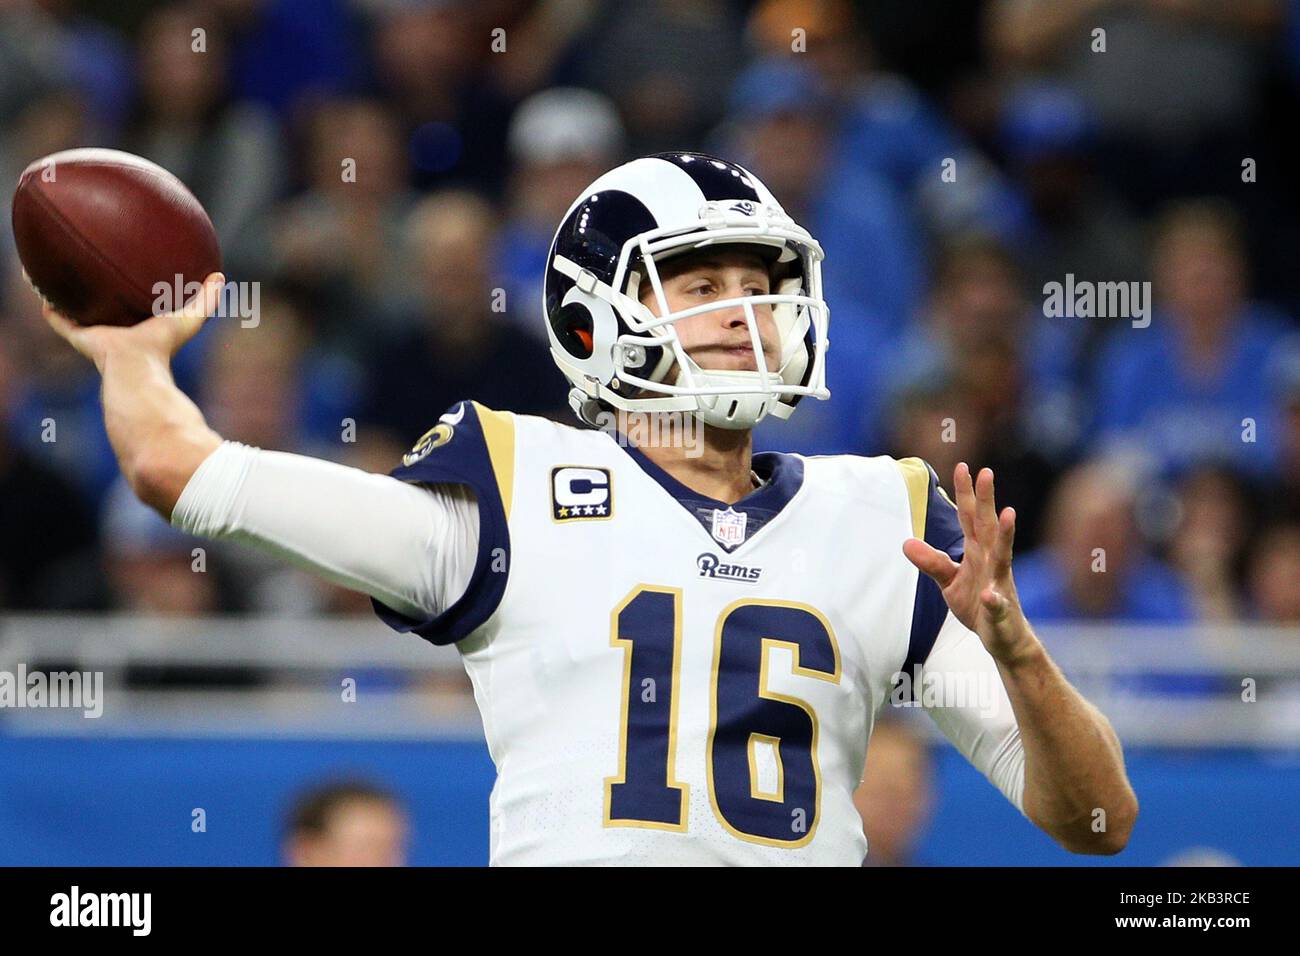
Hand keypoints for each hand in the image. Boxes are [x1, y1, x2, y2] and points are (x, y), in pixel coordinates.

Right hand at [38, 271, 225, 372]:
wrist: (136, 364)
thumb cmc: (164, 345)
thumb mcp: (191, 318)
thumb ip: (207, 299)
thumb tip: (220, 275)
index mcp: (140, 327)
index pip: (136, 308)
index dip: (132, 293)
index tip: (129, 274)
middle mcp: (117, 331)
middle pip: (106, 308)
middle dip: (100, 292)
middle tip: (92, 269)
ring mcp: (97, 334)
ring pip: (80, 312)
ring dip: (70, 298)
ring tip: (60, 275)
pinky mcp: (80, 338)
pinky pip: (61, 321)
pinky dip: (52, 309)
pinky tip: (43, 292)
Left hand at [903, 462, 1034, 664]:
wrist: (1003, 638)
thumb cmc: (978, 604)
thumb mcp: (949, 581)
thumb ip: (932, 561)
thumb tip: (906, 542)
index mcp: (978, 552)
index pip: (970, 518)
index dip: (966, 493)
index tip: (964, 466)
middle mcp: (991, 562)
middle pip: (987, 526)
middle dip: (987, 500)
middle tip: (987, 472)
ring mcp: (999, 584)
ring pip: (1003, 556)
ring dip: (1005, 535)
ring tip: (1007, 514)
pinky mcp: (1000, 611)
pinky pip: (996, 605)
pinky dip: (993, 600)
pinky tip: (989, 595)